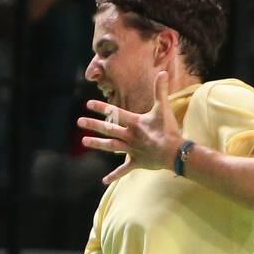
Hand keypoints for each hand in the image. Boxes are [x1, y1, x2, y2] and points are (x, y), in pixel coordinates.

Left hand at [77, 70, 182, 184]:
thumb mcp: (163, 109)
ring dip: (97, 144)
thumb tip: (162, 72)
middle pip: (109, 129)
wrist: (173, 152)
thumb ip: (161, 91)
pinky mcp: (136, 162)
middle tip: (79, 121)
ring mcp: (131, 150)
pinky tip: (104, 181)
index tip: (88, 104)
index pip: (115, 113)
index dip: (102, 108)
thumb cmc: (168, 130)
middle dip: (93, 124)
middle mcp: (129, 136)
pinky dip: (114, 176)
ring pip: (111, 146)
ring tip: (84, 142)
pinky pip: (123, 170)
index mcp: (134, 123)